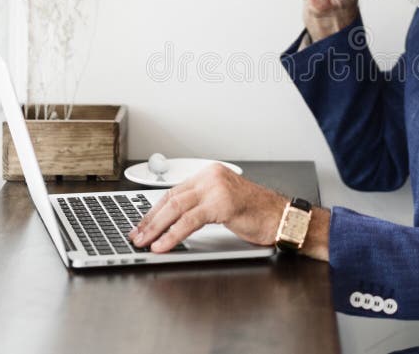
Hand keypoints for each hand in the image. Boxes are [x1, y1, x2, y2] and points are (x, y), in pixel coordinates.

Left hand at [128, 163, 287, 252]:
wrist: (282, 217)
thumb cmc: (258, 213)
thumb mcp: (223, 205)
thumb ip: (200, 207)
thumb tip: (171, 224)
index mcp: (209, 174)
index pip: (173, 192)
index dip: (154, 211)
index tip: (141, 226)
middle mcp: (211, 176)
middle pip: (171, 198)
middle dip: (150, 220)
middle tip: (136, 236)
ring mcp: (217, 188)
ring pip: (175, 208)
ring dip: (156, 228)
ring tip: (144, 242)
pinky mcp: (222, 203)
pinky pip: (189, 221)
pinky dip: (173, 235)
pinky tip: (163, 244)